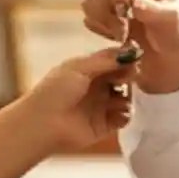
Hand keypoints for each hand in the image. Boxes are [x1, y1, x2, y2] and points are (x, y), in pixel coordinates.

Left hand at [21, 46, 137, 150]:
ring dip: (129, 95)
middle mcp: (95, 87)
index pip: (112, 61)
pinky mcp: (104, 126)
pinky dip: (126, 114)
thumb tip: (133, 51)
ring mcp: (100, 107)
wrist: (43, 124)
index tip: (135, 58)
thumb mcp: (80, 67)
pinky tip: (121, 111)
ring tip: (123, 96)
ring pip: (125, 98)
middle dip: (129, 76)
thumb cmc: (56, 91)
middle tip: (131, 77)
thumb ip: (106, 59)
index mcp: (87, 70)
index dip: (124, 59)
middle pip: (121, 78)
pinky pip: (123, 118)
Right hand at [81, 0, 178, 93]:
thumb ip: (153, 10)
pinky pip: (90, 18)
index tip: (124, 8)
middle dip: (105, 6)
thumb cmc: (177, 34)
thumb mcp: (173, 22)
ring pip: (92, 2)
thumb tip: (133, 0)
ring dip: (105, 22)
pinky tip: (119, 39)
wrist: (170, 59)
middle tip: (120, 22)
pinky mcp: (103, 16)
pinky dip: (101, 30)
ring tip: (124, 37)